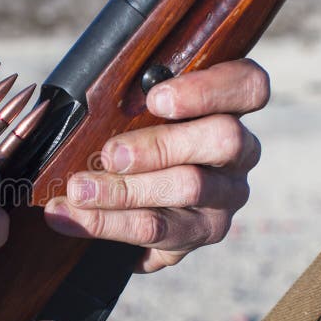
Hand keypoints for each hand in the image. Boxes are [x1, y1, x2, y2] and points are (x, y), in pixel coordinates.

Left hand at [44, 59, 268, 271]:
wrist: (130, 205)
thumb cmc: (133, 142)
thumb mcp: (135, 116)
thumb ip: (129, 105)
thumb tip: (84, 104)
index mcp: (228, 109)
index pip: (249, 86)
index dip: (208, 89)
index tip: (155, 98)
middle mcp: (238, 154)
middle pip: (224, 139)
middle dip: (160, 145)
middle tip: (110, 154)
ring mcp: (226, 197)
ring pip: (190, 187)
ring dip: (125, 190)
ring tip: (79, 190)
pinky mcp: (202, 234)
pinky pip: (159, 229)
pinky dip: (108, 222)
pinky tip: (71, 217)